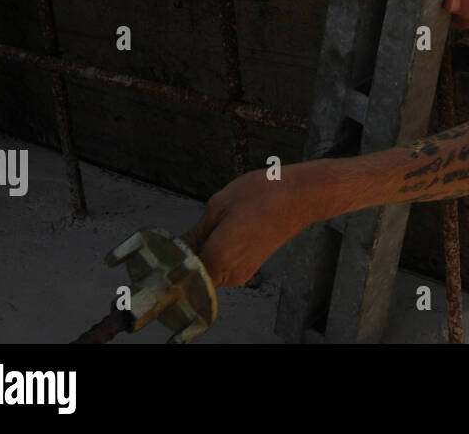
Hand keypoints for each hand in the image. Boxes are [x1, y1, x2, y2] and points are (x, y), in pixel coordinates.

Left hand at [182, 166, 314, 287]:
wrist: (301, 196)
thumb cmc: (265, 195)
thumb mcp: (219, 205)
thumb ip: (195, 232)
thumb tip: (178, 248)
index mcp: (218, 259)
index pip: (180, 270)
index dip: (170, 257)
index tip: (166, 244)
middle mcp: (230, 273)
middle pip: (193, 272)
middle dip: (188, 254)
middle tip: (195, 227)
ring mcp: (242, 273)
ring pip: (209, 269)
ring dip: (205, 252)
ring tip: (219, 224)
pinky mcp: (251, 267)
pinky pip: (224, 265)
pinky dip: (220, 251)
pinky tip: (229, 229)